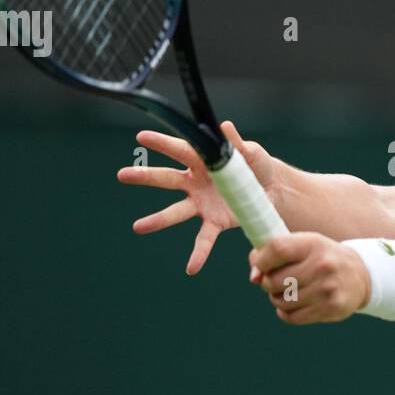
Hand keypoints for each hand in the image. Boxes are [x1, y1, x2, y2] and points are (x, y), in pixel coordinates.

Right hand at [117, 121, 281, 274]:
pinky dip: (198, 254)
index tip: (141, 137)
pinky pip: (204, 239)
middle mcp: (196, 182)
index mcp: (203, 161)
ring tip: (138, 227)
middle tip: (122, 175)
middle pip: (167, 178)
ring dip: (158, 220)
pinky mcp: (215, 221)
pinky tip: (191, 267)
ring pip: (176, 211)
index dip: (162, 143)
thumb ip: (237, 142)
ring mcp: (202, 203)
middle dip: (145, 176)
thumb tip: (224, 126)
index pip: (180, 149)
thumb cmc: (256, 165)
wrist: (271, 189)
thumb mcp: (250, 152)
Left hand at [248, 233, 370, 324]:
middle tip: (276, 281)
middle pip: (274, 280)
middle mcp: (322, 265)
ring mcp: (327, 288)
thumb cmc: (322, 259)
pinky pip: (292, 317)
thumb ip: (274, 255)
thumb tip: (254, 278)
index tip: (261, 266)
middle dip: (268, 283)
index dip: (261, 260)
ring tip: (287, 292)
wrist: (359, 276)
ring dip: (277, 299)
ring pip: (282, 301)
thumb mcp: (303, 247)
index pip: (276, 249)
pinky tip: (294, 305)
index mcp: (313, 244)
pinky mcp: (331, 308)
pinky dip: (286, 313)